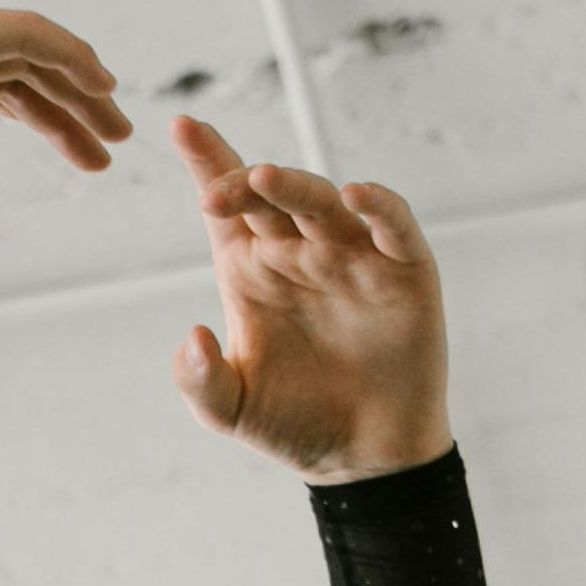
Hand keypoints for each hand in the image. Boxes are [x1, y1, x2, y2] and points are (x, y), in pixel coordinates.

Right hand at [0, 4, 132, 259]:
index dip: (42, 116)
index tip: (87, 155)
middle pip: (15, 67)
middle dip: (69, 102)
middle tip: (115, 141)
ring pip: (21, 48)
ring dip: (76, 80)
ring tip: (118, 119)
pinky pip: (12, 35)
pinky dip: (60, 51)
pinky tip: (97, 80)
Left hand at [167, 117, 452, 482]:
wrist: (364, 458)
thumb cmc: (295, 425)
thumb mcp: (232, 411)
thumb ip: (201, 382)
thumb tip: (192, 337)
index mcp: (252, 271)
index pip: (228, 207)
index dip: (207, 162)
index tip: (181, 127)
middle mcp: (300, 254)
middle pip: (270, 197)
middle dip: (240, 183)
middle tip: (217, 191)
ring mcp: (352, 258)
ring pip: (324, 203)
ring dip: (296, 187)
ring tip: (264, 180)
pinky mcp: (403, 272)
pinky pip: (393, 226)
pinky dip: (379, 207)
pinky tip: (356, 197)